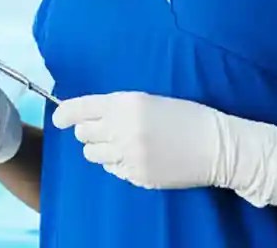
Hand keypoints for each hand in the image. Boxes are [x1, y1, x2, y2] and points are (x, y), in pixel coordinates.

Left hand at [52, 91, 276, 206]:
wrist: (216, 146)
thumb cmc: (186, 117)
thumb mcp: (151, 101)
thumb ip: (119, 107)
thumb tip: (89, 115)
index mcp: (127, 104)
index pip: (81, 108)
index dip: (65, 114)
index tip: (59, 119)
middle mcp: (123, 129)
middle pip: (84, 134)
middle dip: (89, 131)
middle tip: (104, 130)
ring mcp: (129, 155)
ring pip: (93, 154)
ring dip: (102, 149)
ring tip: (123, 144)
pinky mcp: (137, 176)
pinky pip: (113, 170)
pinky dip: (119, 164)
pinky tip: (138, 156)